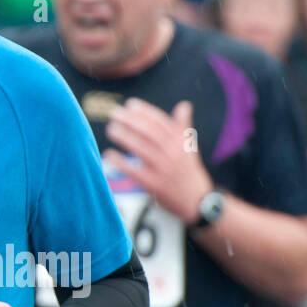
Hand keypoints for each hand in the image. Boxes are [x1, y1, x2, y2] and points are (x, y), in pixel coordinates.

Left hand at [103, 99, 212, 224]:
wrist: (198, 203)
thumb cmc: (189, 172)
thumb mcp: (189, 149)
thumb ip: (183, 128)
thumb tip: (185, 105)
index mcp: (181, 143)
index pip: (162, 122)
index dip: (146, 111)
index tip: (130, 104)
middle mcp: (174, 154)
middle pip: (150, 133)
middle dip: (132, 120)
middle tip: (114, 113)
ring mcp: (164, 169)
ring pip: (142, 149)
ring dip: (125, 136)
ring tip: (111, 128)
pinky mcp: (155, 185)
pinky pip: (135, 171)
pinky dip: (121, 162)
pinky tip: (108, 154)